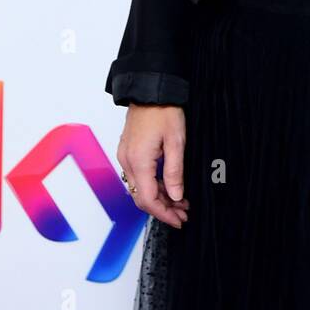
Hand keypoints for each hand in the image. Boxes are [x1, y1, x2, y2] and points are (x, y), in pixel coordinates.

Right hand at [117, 104, 189, 228]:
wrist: (150, 89)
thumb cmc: (164, 111)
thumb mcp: (176, 142)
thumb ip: (174, 172)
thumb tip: (176, 196)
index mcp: (138, 161)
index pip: (148, 199)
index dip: (164, 213)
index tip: (179, 220)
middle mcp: (127, 161)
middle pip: (142, 197)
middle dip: (163, 209)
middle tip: (183, 214)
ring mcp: (126, 156)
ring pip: (140, 188)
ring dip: (160, 197)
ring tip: (181, 202)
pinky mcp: (129, 151)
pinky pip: (139, 176)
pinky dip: (153, 185)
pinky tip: (169, 187)